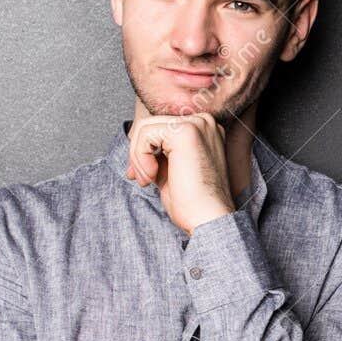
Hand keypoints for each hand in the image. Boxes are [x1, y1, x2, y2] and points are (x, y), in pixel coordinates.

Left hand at [124, 114, 235, 235]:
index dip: (144, 150)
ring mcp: (197, 124)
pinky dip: (140, 157)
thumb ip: (158, 151)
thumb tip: (134, 144)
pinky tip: (152, 176)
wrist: (207, 219)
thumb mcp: (171, 168)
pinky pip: (145, 134)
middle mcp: (204, 121)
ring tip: (147, 180)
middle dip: (137, 153)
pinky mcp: (185, 132)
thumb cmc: (192, 201)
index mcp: (204, 129)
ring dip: (137, 157)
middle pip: (150, 123)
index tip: (142, 175)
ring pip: (145, 128)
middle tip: (141, 179)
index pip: (160, 126)